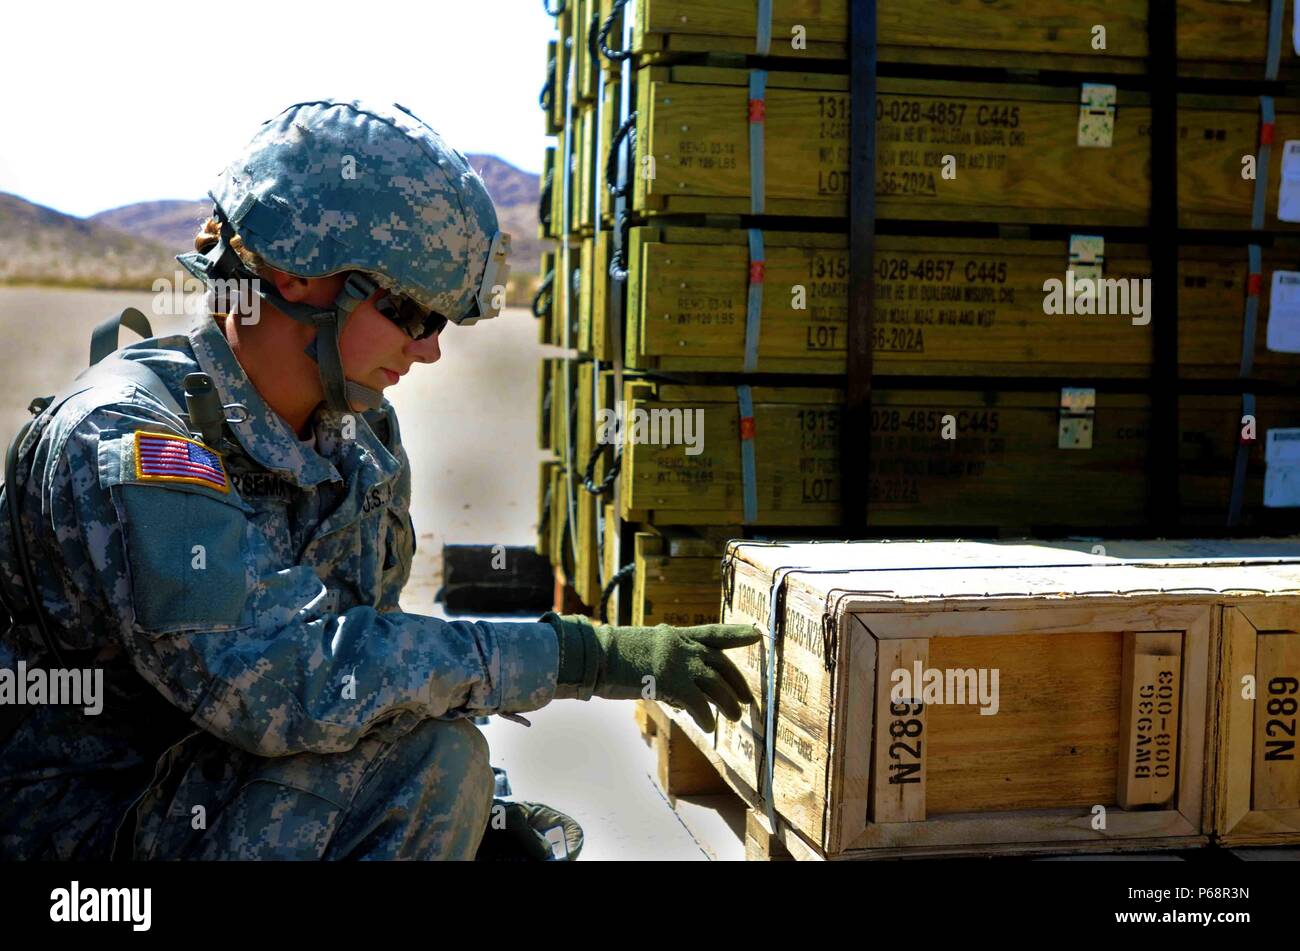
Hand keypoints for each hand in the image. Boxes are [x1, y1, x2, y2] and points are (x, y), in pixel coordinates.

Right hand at [543, 613, 761, 732]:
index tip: (756, 635)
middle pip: (721, 664)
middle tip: (746, 700)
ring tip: (734, 717)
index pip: (712, 633)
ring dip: (727, 703)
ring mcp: (677, 662)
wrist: (595, 655)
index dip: (736, 634)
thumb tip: (682, 692)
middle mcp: (681, 646)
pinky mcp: (670, 681)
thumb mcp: (646, 651)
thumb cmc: (613, 657)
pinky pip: (697, 703)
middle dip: (736, 683)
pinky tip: (708, 726)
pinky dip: (705, 716)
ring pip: (715, 685)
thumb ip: (667, 664)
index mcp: (675, 636)